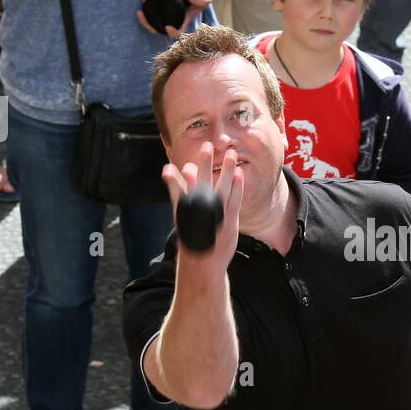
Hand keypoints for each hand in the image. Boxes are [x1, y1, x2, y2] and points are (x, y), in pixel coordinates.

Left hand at [137, 0, 213, 37]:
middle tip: (140, 12)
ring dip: (146, 2)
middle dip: (146, 22)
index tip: (167, 28)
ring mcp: (165, 9)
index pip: (177, 32)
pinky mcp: (160, 0)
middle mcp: (172, 18)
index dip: (172, 32)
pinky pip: (151, 1)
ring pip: (150, 13)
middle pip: (156, 26)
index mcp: (182, 21)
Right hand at [161, 140, 243, 274]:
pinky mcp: (230, 222)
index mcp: (185, 211)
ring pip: (222, 189)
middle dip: (204, 164)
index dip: (180, 177)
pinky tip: (239, 173)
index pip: (181, 189)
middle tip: (207, 145)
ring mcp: (216, 217)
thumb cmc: (192, 236)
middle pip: (201, 184)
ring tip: (231, 153)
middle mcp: (200, 212)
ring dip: (227, 170)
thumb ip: (178, 192)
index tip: (179, 166)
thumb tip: (171, 172)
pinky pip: (234, 201)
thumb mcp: (182, 215)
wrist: (203, 264)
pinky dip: (237, 187)